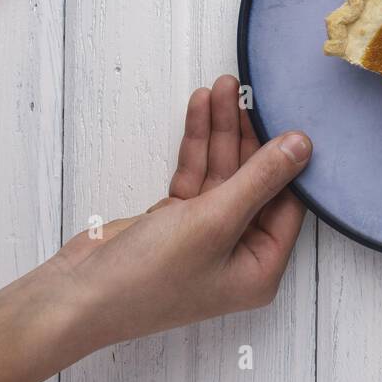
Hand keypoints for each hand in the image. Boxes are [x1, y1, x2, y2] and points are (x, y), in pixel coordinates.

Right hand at [50, 75, 311, 348]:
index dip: (288, 159)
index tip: (291, 116)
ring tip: (221, 86)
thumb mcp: (216, 220)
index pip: (288, 204)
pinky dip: (197, 143)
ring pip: (223, 172)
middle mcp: (238, 253)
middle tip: (246, 91)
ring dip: (221, 130)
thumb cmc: (149, 276)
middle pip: (255, 182)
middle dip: (248, 134)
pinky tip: (200, 107)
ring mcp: (206, 236)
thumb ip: (261, 179)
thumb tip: (302, 147)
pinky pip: (197, 173)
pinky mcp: (177, 221)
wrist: (79, 295)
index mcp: (260, 268)